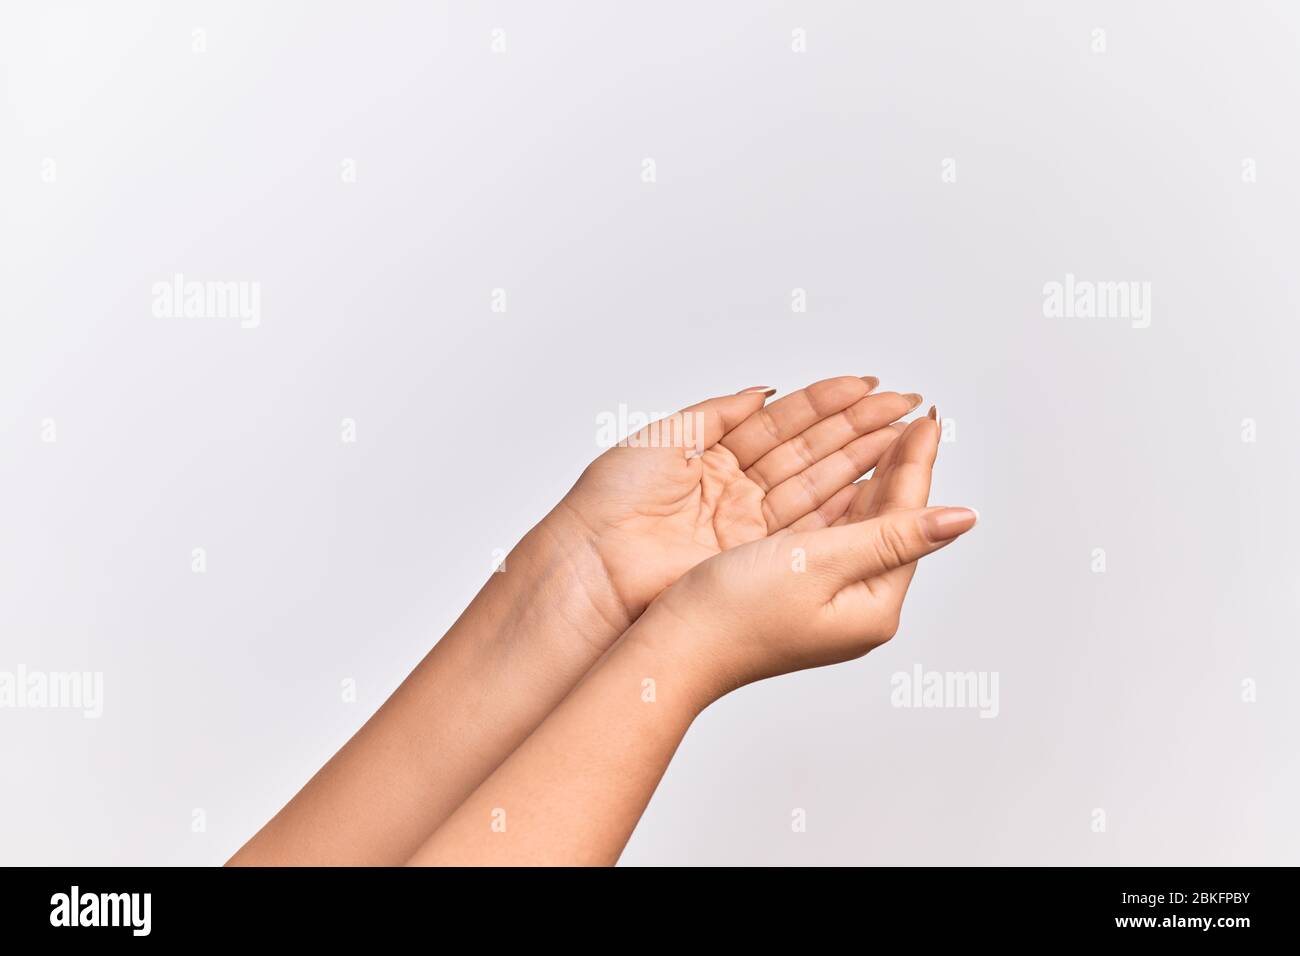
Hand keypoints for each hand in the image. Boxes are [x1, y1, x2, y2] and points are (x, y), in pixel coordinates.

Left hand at [553, 377, 922, 625]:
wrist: (595, 562)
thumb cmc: (612, 501)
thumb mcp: (669, 435)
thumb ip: (721, 410)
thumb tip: (765, 390)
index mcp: (714, 459)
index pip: (783, 425)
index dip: (826, 404)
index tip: (868, 385)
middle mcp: (737, 494)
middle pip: (810, 453)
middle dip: (860, 427)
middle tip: (906, 404)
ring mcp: (750, 529)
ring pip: (818, 485)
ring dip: (864, 457)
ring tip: (906, 431)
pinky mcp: (757, 560)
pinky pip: (812, 526)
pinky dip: (848, 502)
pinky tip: (880, 479)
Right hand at [646, 414, 976, 696]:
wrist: (676, 652)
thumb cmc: (736, 614)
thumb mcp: (820, 563)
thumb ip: (892, 536)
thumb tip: (962, 519)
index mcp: (874, 605)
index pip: (909, 520)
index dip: (918, 464)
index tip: (927, 419)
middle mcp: (859, 607)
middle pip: (892, 523)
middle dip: (903, 467)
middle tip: (916, 417)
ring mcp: (829, 602)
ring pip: (863, 526)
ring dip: (875, 477)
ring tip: (891, 435)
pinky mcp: (800, 594)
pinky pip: (834, 536)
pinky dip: (842, 499)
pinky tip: (845, 476)